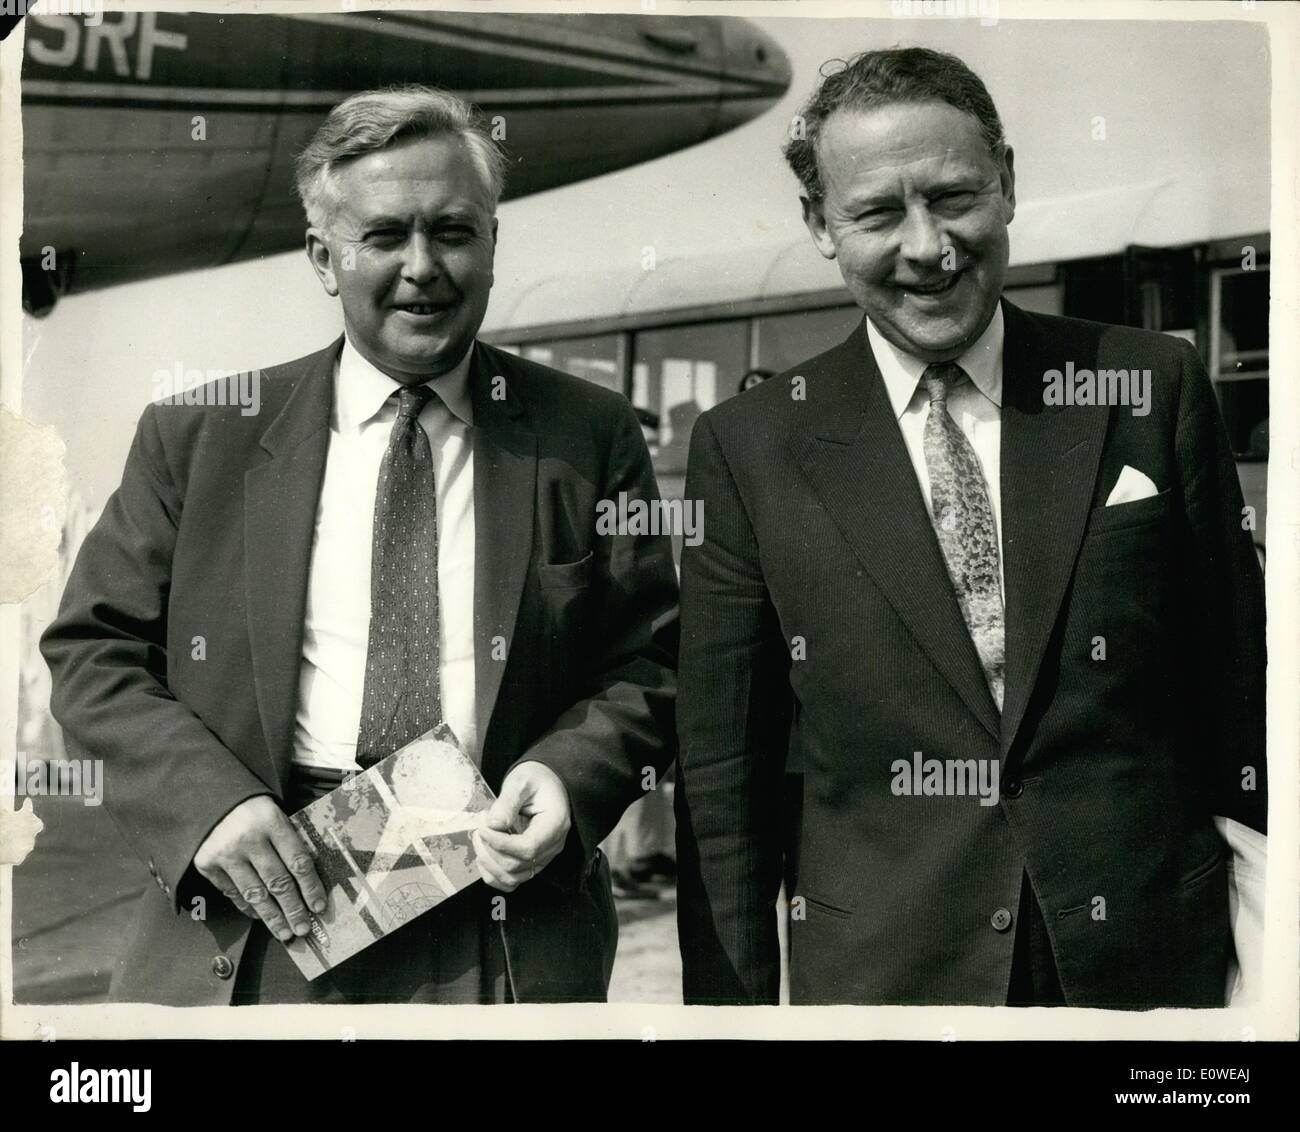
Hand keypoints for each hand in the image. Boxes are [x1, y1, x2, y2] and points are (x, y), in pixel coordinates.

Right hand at [193, 795, 326, 941]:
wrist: (211, 800)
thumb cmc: (253, 811)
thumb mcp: (276, 815)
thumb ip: (290, 843)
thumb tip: (310, 883)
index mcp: (272, 821)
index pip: (297, 861)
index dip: (310, 887)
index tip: (320, 907)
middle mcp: (248, 839)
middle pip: (277, 882)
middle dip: (293, 909)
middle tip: (303, 929)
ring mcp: (226, 853)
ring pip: (255, 894)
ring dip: (272, 917)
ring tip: (285, 933)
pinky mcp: (207, 864)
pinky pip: (233, 893)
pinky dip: (248, 907)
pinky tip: (260, 916)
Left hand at [473, 761, 571, 891]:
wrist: (546, 783)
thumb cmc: (536, 779)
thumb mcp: (521, 781)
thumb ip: (507, 802)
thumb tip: (493, 825)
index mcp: (555, 824)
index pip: (528, 847)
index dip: (501, 843)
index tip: (482, 828)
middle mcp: (553, 846)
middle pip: (517, 865)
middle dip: (489, 849)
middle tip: (479, 826)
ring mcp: (543, 858)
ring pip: (512, 878)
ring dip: (488, 863)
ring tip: (480, 838)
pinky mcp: (532, 863)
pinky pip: (511, 881)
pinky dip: (492, 874)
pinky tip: (484, 854)